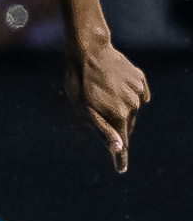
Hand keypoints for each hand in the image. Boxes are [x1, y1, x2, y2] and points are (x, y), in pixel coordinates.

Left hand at [70, 35, 149, 172]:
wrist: (90, 51)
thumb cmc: (80, 82)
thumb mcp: (84, 109)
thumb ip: (103, 130)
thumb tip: (119, 149)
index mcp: (119, 115)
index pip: (122, 143)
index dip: (120, 158)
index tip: (121, 169)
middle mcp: (134, 106)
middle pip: (125, 125)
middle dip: (115, 126)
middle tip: (97, 111)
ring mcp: (139, 92)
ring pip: (130, 108)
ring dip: (118, 106)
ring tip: (101, 91)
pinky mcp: (140, 80)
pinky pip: (135, 93)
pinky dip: (126, 93)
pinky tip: (113, 84)